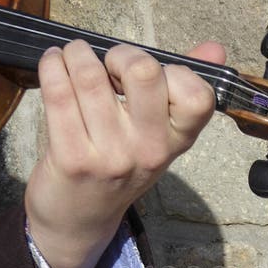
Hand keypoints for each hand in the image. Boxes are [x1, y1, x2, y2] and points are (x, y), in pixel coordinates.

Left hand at [25, 39, 225, 267]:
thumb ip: (186, 88)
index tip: (151, 75)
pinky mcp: (71, 158)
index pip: (198, 96)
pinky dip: (52, 66)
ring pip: (91, 77)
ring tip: (72, 56)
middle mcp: (149, 151)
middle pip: (145, 72)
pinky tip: (53, 64)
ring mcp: (110, 157)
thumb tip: (215, 48)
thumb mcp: (158, 135)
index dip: (173, 71)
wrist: (80, 220)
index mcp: (177, 141)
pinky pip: (59, 94)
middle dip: (121, 53)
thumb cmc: (121, 164)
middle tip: (108, 64)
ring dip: (77, 54)